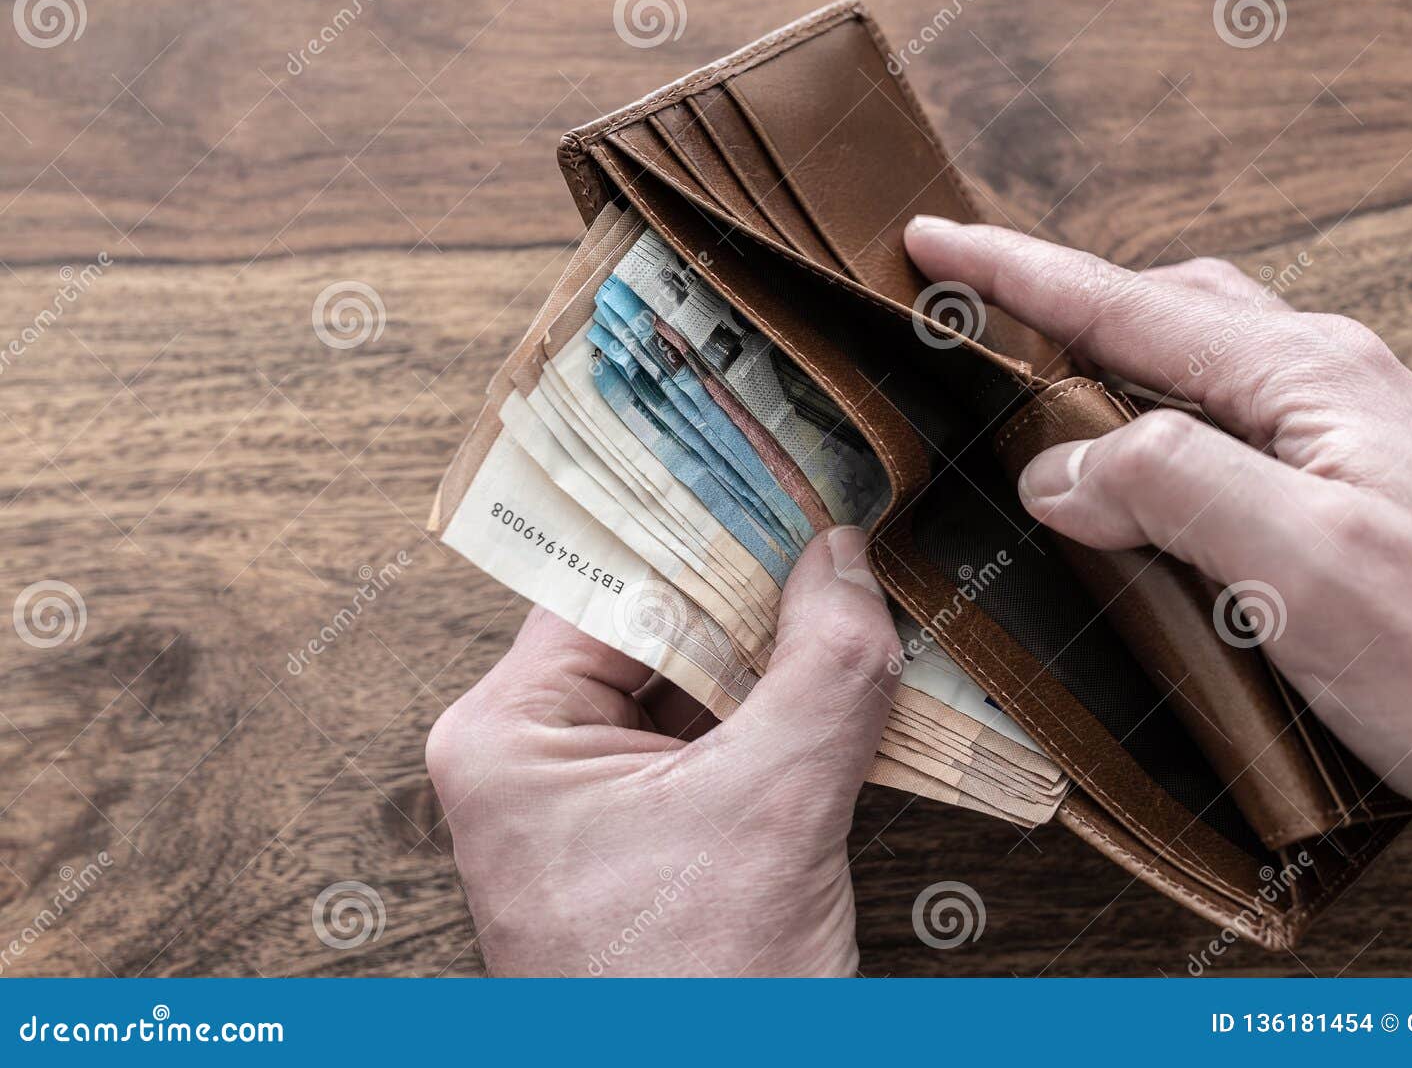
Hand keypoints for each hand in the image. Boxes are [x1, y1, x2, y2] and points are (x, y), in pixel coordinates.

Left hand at [425, 526, 898, 975]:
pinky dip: (777, 708)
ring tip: (847, 589)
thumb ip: (820, 670)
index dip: (701, 523)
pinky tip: (840, 672)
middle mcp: (534, 757)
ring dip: (773, 649)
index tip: (775, 466)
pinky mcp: (648, 834)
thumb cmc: (693, 1003)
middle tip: (831, 523)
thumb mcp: (770, 813)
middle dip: (752, 588)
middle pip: (655, 625)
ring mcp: (590, 800)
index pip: (611, 581)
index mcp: (507, 736)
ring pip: (692, 680)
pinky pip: (714, 738)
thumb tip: (845, 559)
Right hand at [904, 217, 1411, 867]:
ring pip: (1198, 365)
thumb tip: (1060, 467)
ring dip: (1109, 361)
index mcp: (1306, 377)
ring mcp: (1347, 438)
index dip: (1016, 274)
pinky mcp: (1356, 497)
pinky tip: (1140, 477)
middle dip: (1059, 300)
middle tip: (972, 310)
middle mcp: (1328, 387)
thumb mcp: (1310, 565)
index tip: (932, 246)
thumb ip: (1175, 486)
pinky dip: (1156, 428)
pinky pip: (1227, 427)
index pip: (1126, 303)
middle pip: (1163, 309)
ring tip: (1036, 387)